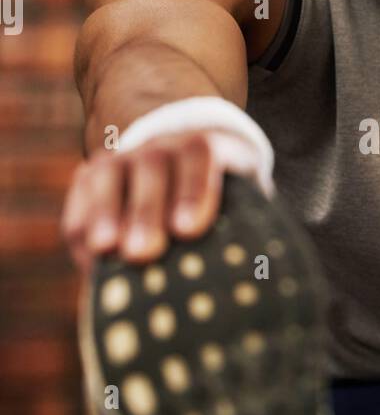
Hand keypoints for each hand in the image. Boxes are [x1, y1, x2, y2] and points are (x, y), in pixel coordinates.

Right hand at [61, 129, 265, 271]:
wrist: (177, 145)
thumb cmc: (223, 193)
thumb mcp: (243, 193)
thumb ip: (250, 220)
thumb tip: (264, 270)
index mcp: (205, 146)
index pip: (199, 158)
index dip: (194, 191)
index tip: (188, 230)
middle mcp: (161, 145)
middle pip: (150, 168)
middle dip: (146, 210)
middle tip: (143, 253)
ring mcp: (123, 156)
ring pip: (108, 176)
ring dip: (106, 212)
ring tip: (106, 250)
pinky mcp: (93, 174)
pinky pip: (79, 195)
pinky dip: (81, 224)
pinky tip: (90, 260)